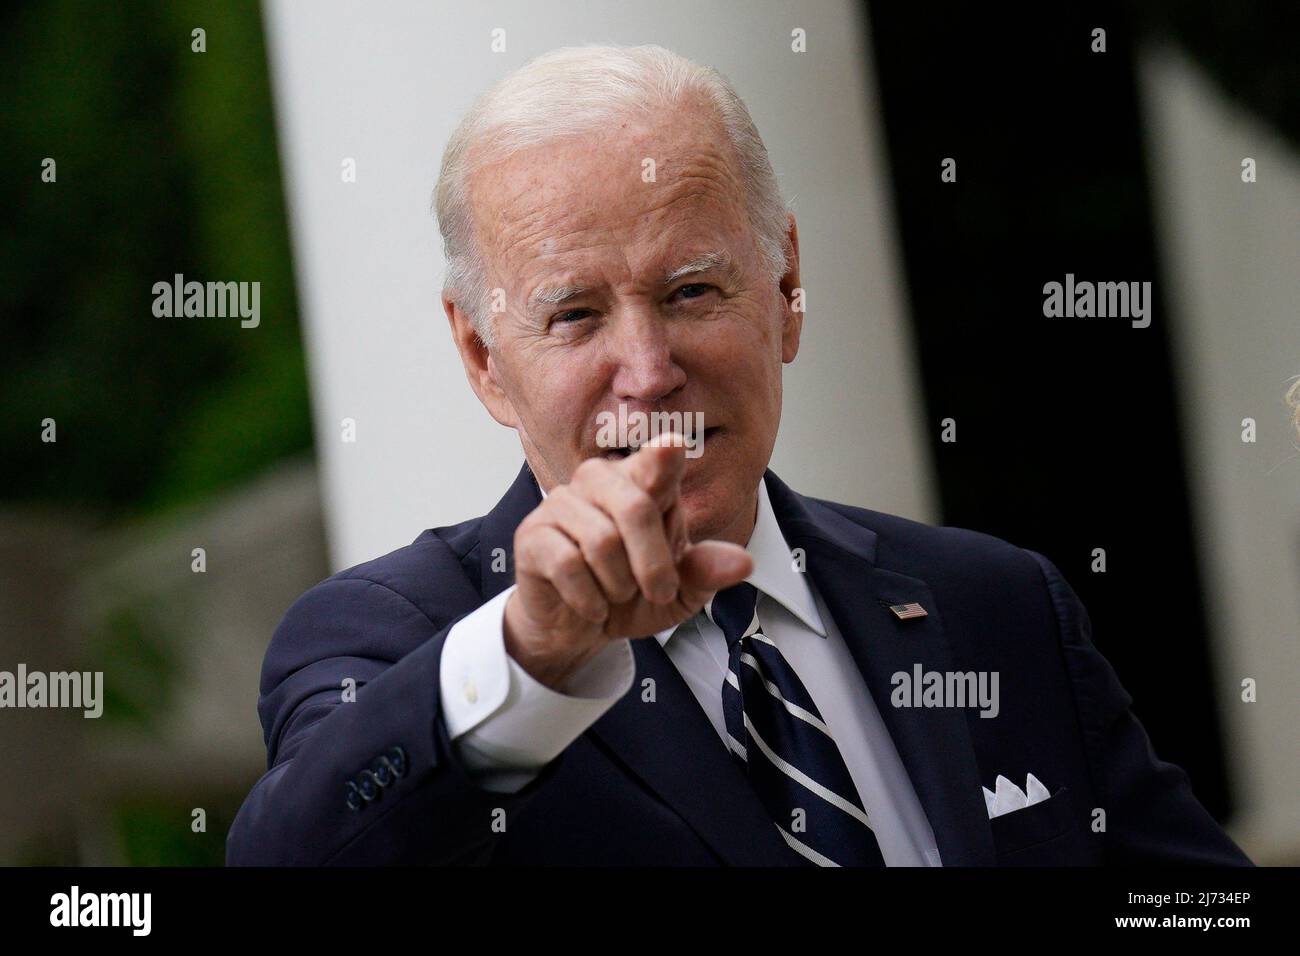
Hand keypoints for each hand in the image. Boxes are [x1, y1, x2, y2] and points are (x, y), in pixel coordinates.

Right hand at [503, 432, 752, 688]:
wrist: (578, 627)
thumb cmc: (629, 596)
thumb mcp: (678, 592)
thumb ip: (706, 573)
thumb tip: (744, 564)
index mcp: (641, 484)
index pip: (657, 463)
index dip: (663, 457)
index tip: (671, 447)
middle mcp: (599, 482)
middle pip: (637, 508)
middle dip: (655, 563)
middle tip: (659, 592)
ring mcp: (561, 504)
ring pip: (602, 540)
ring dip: (619, 585)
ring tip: (616, 595)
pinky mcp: (532, 534)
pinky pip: (568, 563)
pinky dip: (589, 598)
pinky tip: (592, 606)